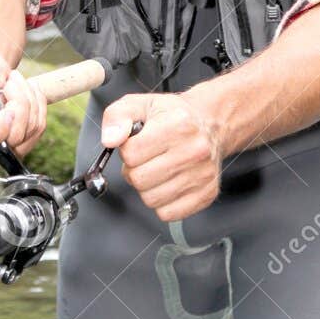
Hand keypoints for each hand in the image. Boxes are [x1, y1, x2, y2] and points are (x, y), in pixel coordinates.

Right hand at [0, 50, 47, 160]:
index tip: (7, 110)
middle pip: (10, 138)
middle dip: (20, 105)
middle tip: (12, 80)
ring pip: (28, 131)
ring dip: (29, 100)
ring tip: (15, 80)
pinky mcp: (17, 146)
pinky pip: (37, 128)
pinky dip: (37, 105)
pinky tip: (26, 90)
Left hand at [100, 92, 224, 221]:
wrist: (209, 125)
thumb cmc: (172, 117)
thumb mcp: (140, 105)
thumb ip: (117, 117)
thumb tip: (110, 140)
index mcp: (178, 124)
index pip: (132, 153)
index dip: (127, 150)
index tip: (136, 143)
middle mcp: (195, 150)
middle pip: (139, 179)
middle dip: (134, 170)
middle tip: (145, 159)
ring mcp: (203, 175)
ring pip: (151, 199)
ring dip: (147, 188)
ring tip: (157, 170)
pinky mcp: (207, 194)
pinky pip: (167, 213)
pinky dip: (162, 203)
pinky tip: (168, 184)